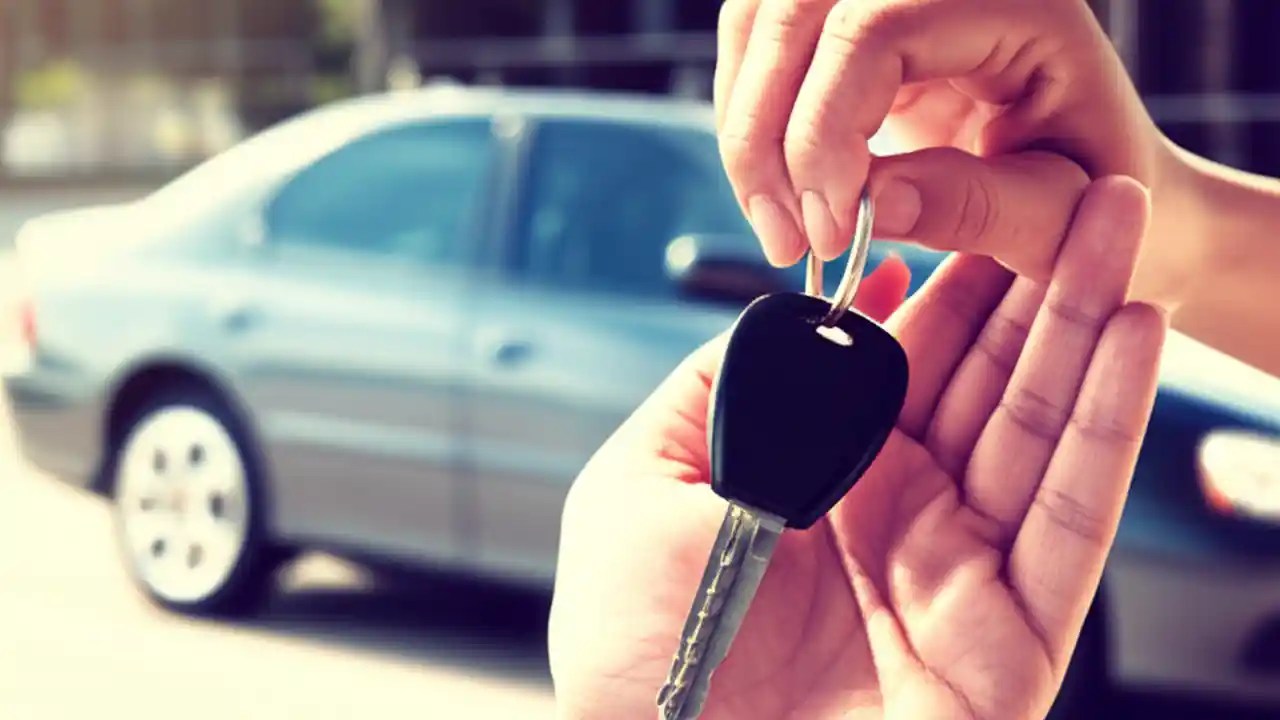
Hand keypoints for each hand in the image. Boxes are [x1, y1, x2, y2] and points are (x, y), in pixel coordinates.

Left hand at [549, 178, 1166, 718]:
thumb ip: (716, 389)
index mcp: (812, 481)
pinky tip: (1131, 335)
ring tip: (1116, 223)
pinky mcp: (1011, 638)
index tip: (962, 216)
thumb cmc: (636, 657)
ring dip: (1083, 323)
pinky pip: (1072, 519)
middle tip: (1072, 190)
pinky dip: (1107, 425)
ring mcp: (957, 572)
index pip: (896, 366)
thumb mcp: (639, 487)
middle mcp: (894, 518)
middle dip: (1027, 285)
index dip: (935, 290)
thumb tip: (796, 311)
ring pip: (1037, 428)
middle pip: (980, 381)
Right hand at [715, 0, 1199, 307]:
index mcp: (1018, 3)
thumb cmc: (1094, 205)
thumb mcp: (1060, 223)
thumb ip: (978, 208)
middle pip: (798, 8)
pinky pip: (765, 46)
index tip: (829, 231)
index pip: (875, 30)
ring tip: (779, 224)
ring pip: (762, 20)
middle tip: (785, 238)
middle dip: (765, 132)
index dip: (826, 129)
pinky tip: (779, 190)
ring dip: (746, 128)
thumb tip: (869, 201)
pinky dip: (751, 120)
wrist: (1087, 186)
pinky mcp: (854, 24)